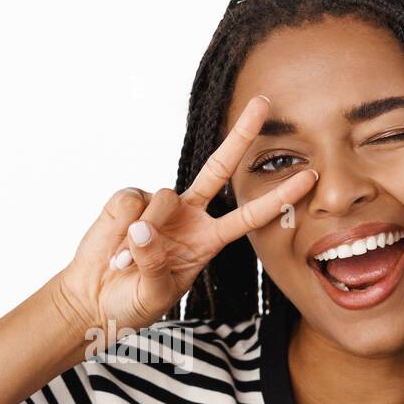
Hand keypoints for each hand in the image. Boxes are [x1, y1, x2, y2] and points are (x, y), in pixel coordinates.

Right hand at [53, 95, 317, 337]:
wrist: (94, 299)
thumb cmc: (133, 301)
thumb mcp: (152, 295)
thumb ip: (154, 264)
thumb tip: (143, 230)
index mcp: (207, 240)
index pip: (249, 215)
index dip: (278, 198)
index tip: (309, 179)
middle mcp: (187, 215)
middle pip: (219, 168)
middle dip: (241, 135)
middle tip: (264, 102)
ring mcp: (157, 206)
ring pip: (163, 199)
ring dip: (145, 235)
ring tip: (125, 264)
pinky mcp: (127, 201)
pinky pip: (129, 203)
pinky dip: (119, 229)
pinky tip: (112, 249)